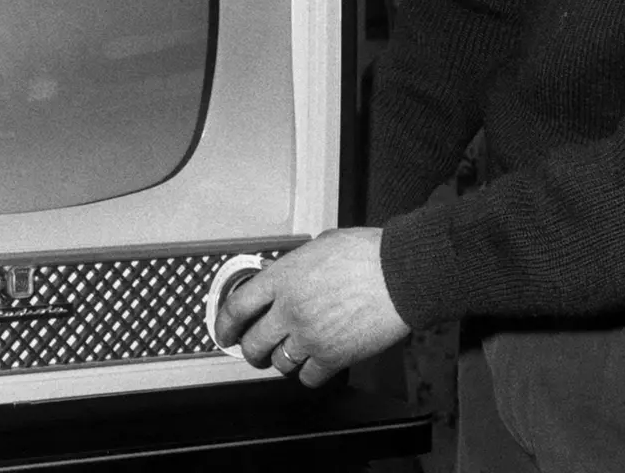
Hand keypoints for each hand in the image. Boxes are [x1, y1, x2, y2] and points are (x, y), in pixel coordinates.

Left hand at [212, 227, 410, 387]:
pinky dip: (309, 373)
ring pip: (279, 363)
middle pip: (253, 343)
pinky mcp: (333, 356)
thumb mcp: (319, 246)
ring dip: (282, 360)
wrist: (401, 274)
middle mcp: (290, 309)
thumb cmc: (368, 254)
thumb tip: (284, 274)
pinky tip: (316, 362)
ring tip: (292, 352)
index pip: (236, 307)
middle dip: (251, 350)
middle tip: (256, 349)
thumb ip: (294, 265)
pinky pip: (307, 377)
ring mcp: (310, 335)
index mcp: (282, 278)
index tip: (224, 332)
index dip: (224, 324)